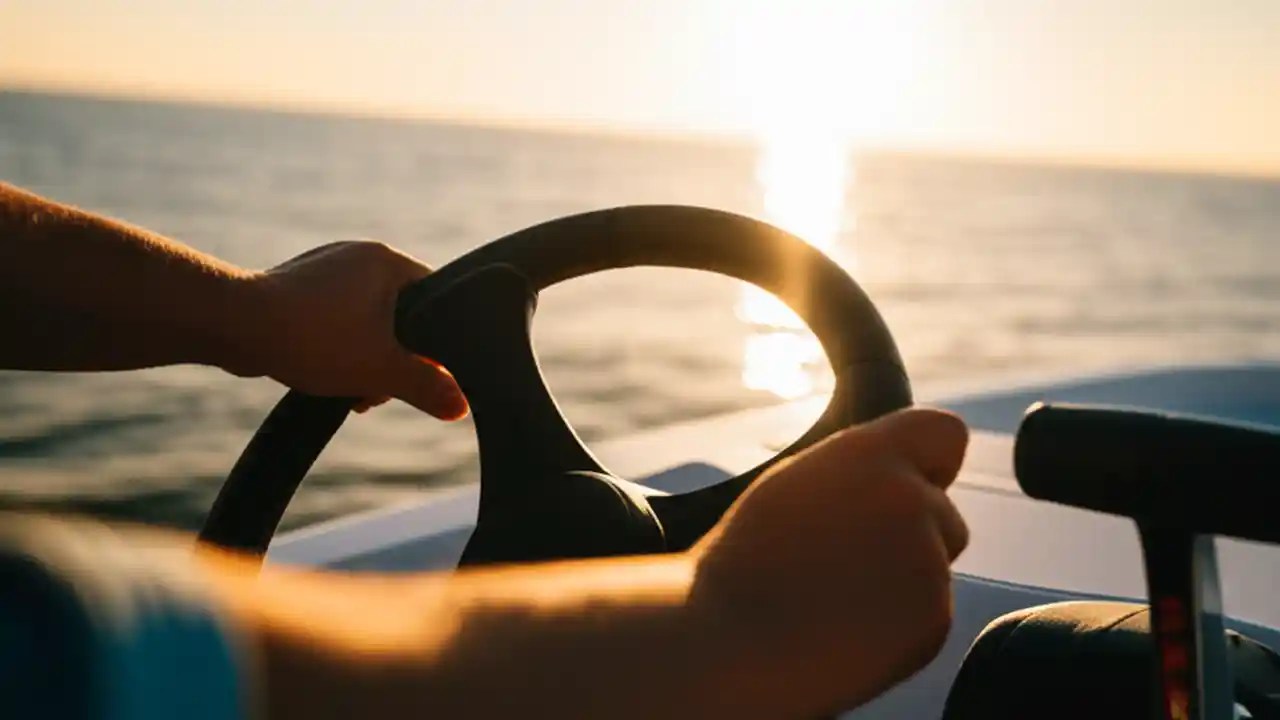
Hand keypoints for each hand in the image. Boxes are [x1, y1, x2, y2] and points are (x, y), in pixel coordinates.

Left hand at [237, 241, 468, 419]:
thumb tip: (461, 406)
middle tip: (378, 387)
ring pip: (366, 321)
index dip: (438, 340)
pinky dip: (335, 348)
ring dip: (363, 358)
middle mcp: (358, 256)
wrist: (232, 324)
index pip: (437, 297)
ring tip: (347, 387)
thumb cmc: (312, 337)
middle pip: (402, 315)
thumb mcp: (381, 370)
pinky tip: (321, 372)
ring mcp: (325, 269)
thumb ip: (426, 387)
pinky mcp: (297, 288)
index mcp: (387, 261)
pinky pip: (334, 320)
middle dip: (392, 358)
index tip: (426, 371)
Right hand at [689, 408, 968, 716]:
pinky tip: (844, 634)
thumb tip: (910, 479)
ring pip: (934, 570)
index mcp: (867, 455)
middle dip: (912, 538)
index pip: (945, 433)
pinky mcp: (933, 618)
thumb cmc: (745, 567)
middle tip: (842, 565)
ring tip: (831, 602)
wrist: (727, 643)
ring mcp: (927, 560)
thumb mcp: (796, 487)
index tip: (909, 487)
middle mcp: (908, 498)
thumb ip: (859, 473)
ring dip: (901, 586)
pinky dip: (898, 631)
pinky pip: (929, 618)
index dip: (931, 464)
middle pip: (944, 516)